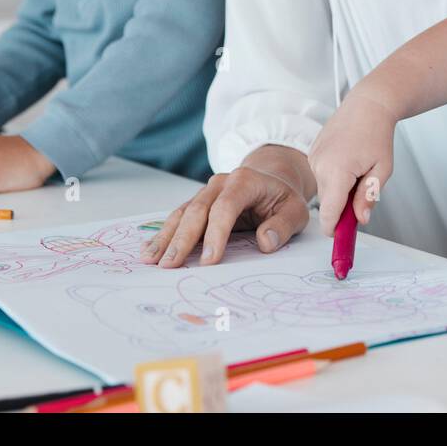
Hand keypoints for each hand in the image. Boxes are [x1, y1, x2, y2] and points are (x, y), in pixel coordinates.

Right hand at [139, 145, 312, 266]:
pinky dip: (164, 234)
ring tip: (150, 260)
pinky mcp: (198, 203)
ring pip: (182, 213)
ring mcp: (206, 192)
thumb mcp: (296, 210)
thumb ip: (283, 225)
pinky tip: (150, 250)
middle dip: (182, 239)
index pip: (225, 207)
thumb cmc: (283, 199)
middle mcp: (220, 183)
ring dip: (165, 237)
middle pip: (197, 210)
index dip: (216, 234)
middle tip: (170, 265)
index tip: (210, 261)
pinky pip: (178, 218)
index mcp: (245, 181)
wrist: (273, 179)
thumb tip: (265, 242)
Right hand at [308, 90, 396, 235]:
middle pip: (328, 204)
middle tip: (363, 200)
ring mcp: (314, 159)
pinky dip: (335, 178)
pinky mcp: (312, 154)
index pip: (328, 213)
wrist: (367, 104)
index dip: (334, 231)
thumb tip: (360, 221)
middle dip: (342, 210)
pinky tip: (349, 162)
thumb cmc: (377, 133)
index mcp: (337, 171)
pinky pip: (323, 177)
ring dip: (340, 191)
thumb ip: (368, 197)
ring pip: (326, 191)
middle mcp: (320, 165)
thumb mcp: (381, 169)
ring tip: (358, 171)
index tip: (341, 241)